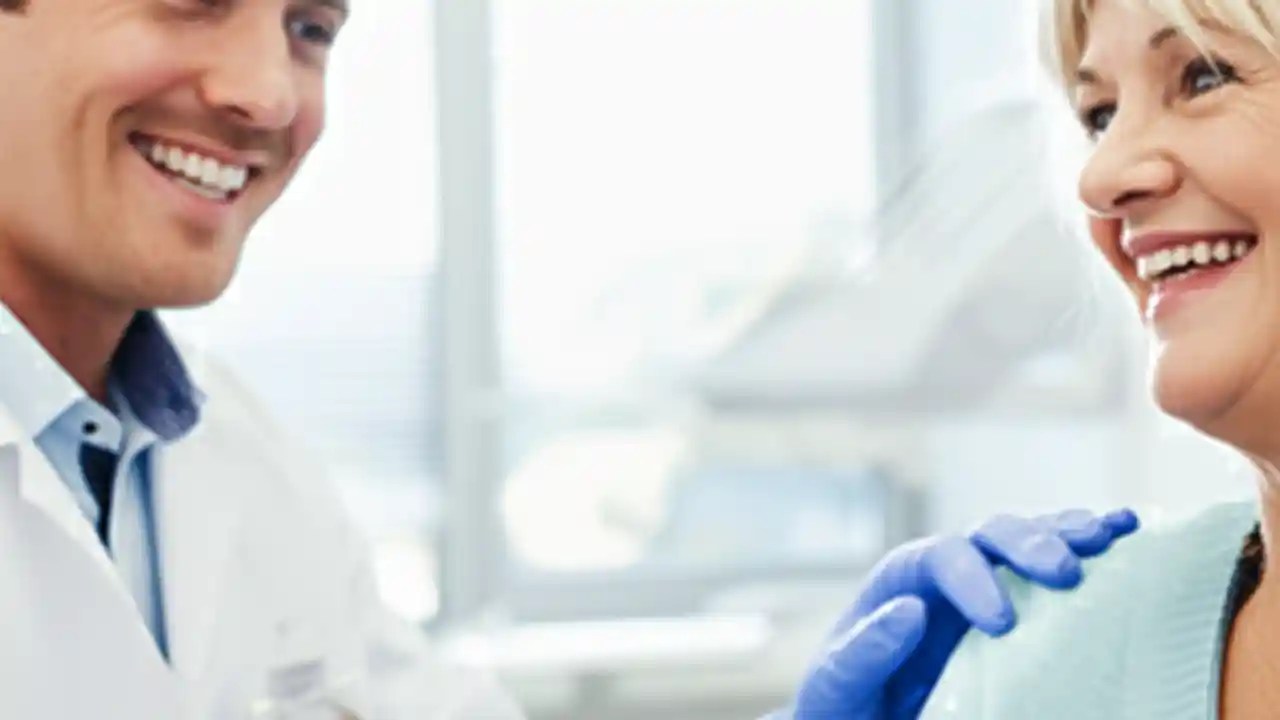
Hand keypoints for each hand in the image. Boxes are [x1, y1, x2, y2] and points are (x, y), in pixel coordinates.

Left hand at [786, 508, 1139, 719]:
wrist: (865, 714)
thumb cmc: (844, 702)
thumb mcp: (837, 683)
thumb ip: (864, 649)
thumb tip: (909, 611)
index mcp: (904, 579)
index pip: (941, 556)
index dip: (974, 578)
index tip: (1002, 622)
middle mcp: (948, 570)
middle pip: (991, 534)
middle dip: (1031, 544)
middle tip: (1068, 573)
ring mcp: (988, 583)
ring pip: (1031, 537)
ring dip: (1071, 531)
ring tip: (1113, 534)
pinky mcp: (1021, 606)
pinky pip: (1054, 566)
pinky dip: (1090, 548)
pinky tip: (1126, 535)